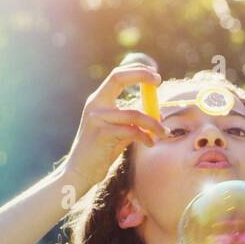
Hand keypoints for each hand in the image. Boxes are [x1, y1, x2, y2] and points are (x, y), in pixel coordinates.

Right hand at [60, 61, 165, 192]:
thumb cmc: (100, 152)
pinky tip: (150, 144)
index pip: (116, 76)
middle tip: (159, 80)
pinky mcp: (102, 134)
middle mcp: (95, 105)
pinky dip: (145, 137)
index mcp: (98, 101)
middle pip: (118, 79)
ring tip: (164, 133)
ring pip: (134, 114)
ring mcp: (97, 118)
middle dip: (141, 75)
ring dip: (154, 124)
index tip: (154, 75)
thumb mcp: (116, 131)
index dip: (136, 71)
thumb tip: (156, 114)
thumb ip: (132, 121)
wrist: (80, 172)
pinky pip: (132, 131)